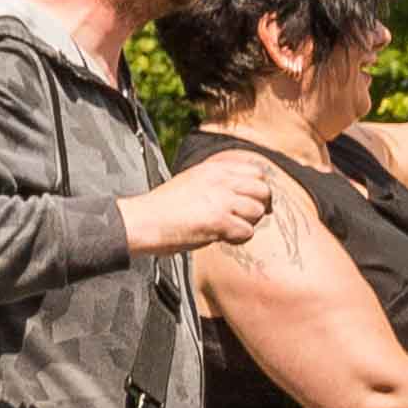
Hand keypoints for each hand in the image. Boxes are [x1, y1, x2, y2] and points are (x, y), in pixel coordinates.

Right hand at [123, 165, 280, 259]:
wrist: (143, 221)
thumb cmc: (164, 208)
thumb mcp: (193, 183)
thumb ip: (219, 184)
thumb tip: (247, 196)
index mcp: (213, 169)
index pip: (256, 171)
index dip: (258, 190)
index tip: (251, 202)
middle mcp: (219, 180)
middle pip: (263, 190)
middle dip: (259, 207)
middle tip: (243, 219)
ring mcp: (220, 198)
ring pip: (257, 211)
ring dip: (247, 224)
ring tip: (227, 229)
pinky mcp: (219, 219)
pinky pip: (247, 231)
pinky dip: (237, 238)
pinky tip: (221, 237)